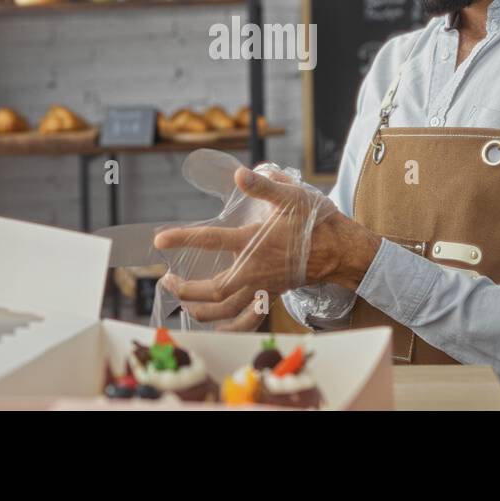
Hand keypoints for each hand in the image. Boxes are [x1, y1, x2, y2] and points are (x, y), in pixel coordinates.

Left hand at [153, 166, 379, 329]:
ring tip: (182, 303)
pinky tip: (217, 326)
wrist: (340, 250)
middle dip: (185, 290)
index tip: (159, 240)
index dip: (182, 239)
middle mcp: (254, 270)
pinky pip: (248, 319)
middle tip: (166, 280)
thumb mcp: (291, 196)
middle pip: (212, 290)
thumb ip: (263, 186)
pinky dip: (230, 326)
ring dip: (200, 310)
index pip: (210, 240)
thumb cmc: (315, 221)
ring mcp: (263, 287)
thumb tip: (239, 174)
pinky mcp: (271, 295)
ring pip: (226, 310)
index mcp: (254, 243)